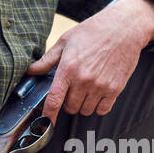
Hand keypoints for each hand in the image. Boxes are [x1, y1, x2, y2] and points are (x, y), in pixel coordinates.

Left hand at [26, 0, 153, 121]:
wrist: (124, 27)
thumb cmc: (93, 31)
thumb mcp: (66, 41)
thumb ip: (47, 60)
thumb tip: (30, 71)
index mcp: (68, 68)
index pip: (54, 99)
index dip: (48, 116)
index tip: (45, 124)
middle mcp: (84, 80)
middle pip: (70, 108)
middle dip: (68, 102)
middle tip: (73, 88)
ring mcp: (100, 86)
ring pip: (86, 110)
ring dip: (83, 104)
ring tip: (87, 88)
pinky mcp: (115, 89)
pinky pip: (102, 110)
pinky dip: (98, 106)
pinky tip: (98, 93)